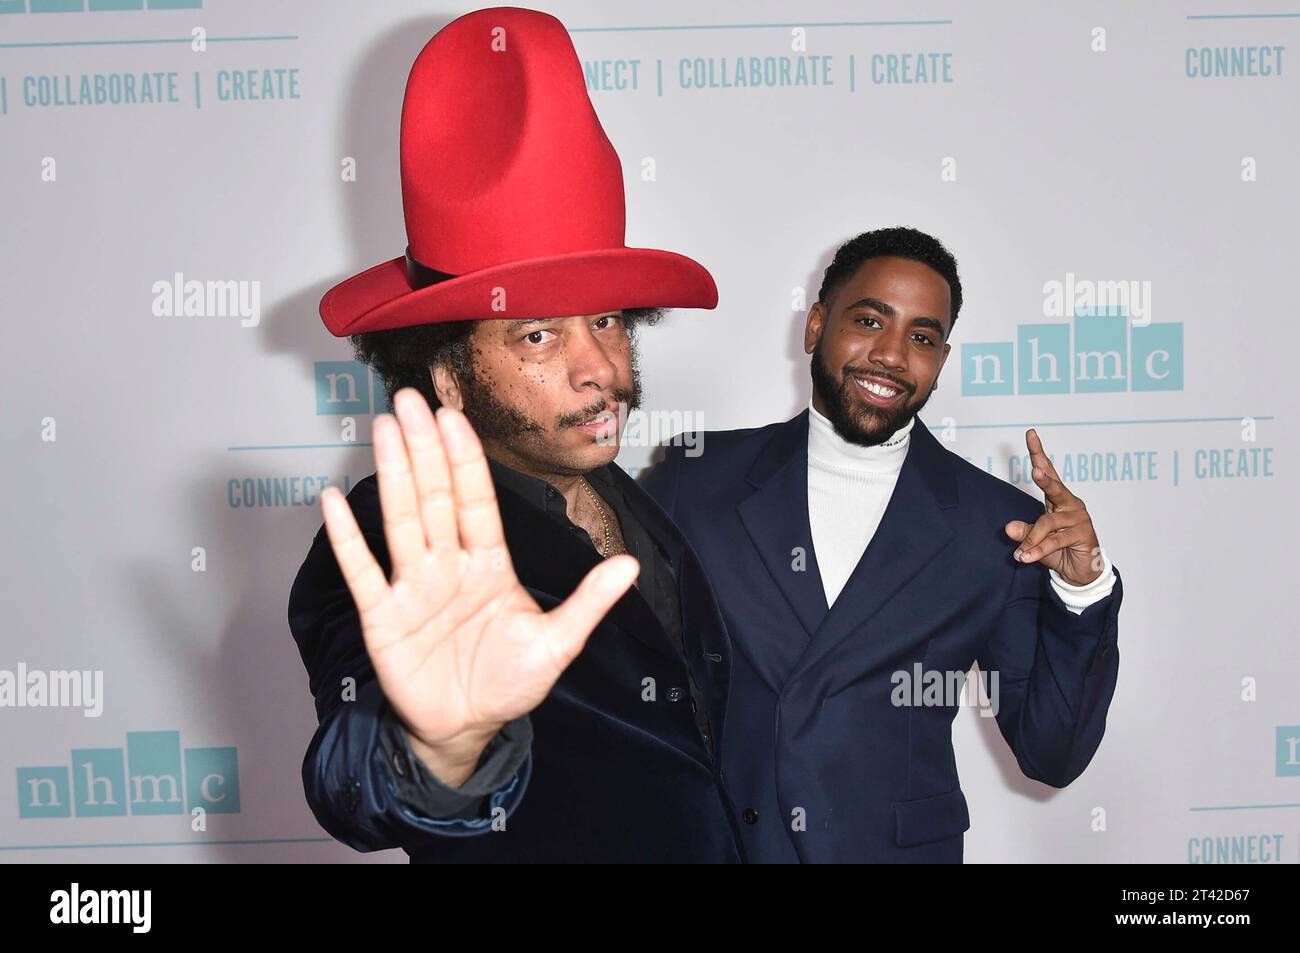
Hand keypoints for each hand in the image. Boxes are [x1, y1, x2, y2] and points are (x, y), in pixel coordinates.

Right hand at [319, 387, 638, 785]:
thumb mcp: (556, 645)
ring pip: (401, 520)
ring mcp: (413, 587)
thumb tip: (631, 565)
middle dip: (425, 448)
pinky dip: (348, 539)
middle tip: (409, 399)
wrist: (466, 728)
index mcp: (489, 564)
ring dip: (393, 475)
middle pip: (435, 496)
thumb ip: (588, 603)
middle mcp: (448, 565)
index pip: (477, 501)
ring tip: (382, 429)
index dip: (466, 460)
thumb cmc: (509, 682)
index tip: (454, 417)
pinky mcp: (383, 617)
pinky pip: (362, 571)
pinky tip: (334, 500)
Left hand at [1003, 428, 1103, 585]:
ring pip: (1047, 523)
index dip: (1039, 452)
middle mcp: (1069, 503)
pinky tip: (1026, 557)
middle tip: (1035, 470)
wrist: (1080, 572)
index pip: (1048, 471)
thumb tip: (1008, 527)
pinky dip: (1037, 550)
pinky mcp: (1083, 533)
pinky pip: (1054, 540)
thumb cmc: (1057, 550)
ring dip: (1031, 540)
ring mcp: (1078, 517)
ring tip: (1020, 555)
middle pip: (1055, 487)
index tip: (1031, 433)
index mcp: (1057, 498)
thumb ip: (1023, 532)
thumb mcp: (1034, 540)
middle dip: (1045, 479)